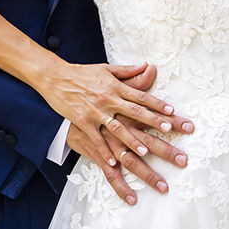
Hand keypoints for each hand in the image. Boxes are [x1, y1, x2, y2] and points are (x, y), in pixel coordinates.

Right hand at [49, 61, 193, 205]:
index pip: (141, 96)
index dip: (157, 104)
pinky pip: (96, 139)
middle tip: (169, 129)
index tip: (172, 112)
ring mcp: (95, 111)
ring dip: (131, 140)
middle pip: (135, 112)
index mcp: (116, 87)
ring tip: (145, 152)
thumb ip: (128, 71)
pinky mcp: (82, 121)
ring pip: (117, 128)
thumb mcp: (106, 69)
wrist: (55, 77)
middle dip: (153, 121)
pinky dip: (104, 150)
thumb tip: (148, 67)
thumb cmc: (82, 74)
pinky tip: (114, 162)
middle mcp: (108, 99)